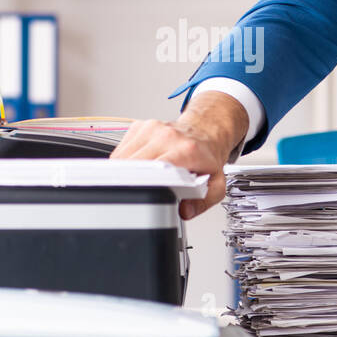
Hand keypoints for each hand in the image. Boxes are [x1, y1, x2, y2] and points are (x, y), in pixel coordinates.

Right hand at [109, 93, 247, 219]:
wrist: (205, 131)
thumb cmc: (207, 157)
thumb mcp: (216, 185)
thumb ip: (203, 202)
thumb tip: (185, 210)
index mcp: (187, 150)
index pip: (156, 168)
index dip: (146, 186)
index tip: (144, 198)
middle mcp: (168, 136)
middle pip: (135, 164)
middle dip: (133, 182)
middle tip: (142, 193)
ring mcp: (152, 129)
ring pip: (124, 157)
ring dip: (126, 172)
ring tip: (141, 179)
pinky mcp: (140, 127)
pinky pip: (121, 149)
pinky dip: (123, 162)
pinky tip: (137, 167)